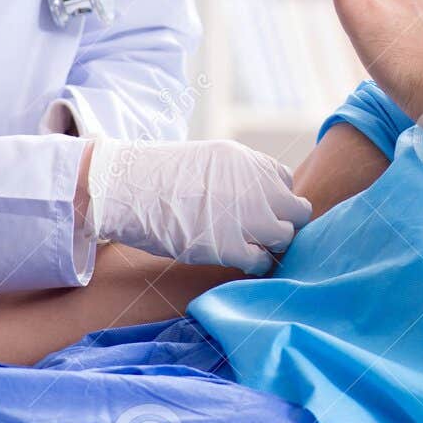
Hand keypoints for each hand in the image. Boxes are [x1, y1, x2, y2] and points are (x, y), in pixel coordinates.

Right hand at [85, 138, 311, 274]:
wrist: (125, 188)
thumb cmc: (157, 176)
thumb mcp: (209, 159)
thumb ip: (238, 175)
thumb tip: (257, 197)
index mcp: (249, 162)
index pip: (284, 181)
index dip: (273, 198)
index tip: (258, 208)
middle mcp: (256, 187)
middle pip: (297, 210)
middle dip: (284, 222)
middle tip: (263, 232)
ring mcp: (246, 217)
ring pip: (285, 236)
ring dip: (271, 244)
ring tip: (250, 246)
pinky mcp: (230, 247)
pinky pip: (263, 261)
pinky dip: (256, 263)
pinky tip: (239, 259)